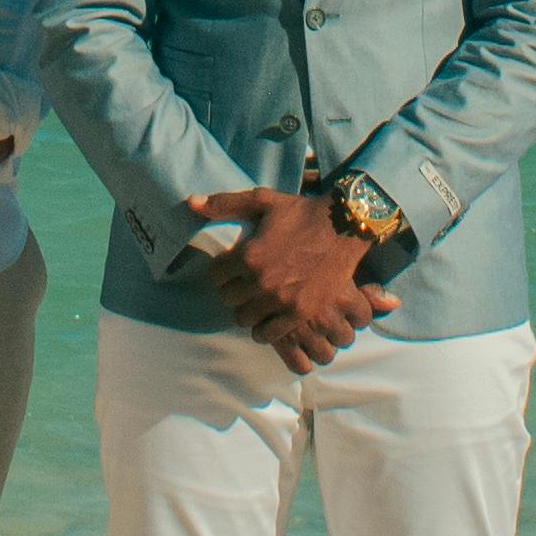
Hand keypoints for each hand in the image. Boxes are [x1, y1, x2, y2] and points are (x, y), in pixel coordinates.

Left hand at [193, 190, 397, 370]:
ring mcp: (281, 299)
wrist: (343, 226)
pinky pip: (268, 334)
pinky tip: (267, 319)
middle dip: (233, 290)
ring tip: (255, 302)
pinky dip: (264, 330)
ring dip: (247, 310)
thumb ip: (225, 203)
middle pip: (228, 298)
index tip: (229, 269)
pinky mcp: (300, 312)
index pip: (215, 276)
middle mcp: (261, 281)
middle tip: (243, 285)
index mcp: (248, 255)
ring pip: (244, 318)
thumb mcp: (263, 201)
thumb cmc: (301, 212)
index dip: (220, 271)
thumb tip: (192, 202)